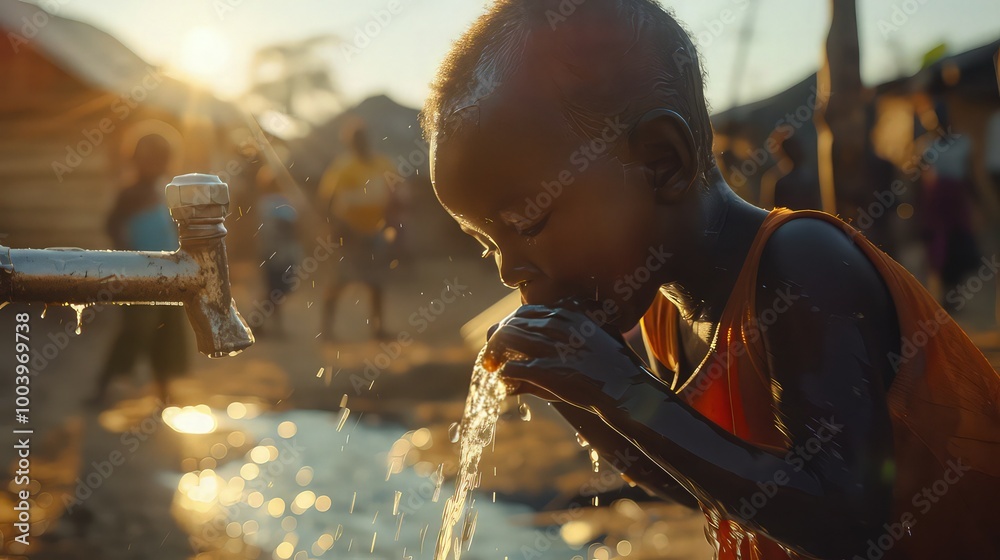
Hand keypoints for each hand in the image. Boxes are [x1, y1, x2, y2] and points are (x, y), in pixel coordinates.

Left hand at [483, 298, 650, 411]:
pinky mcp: (545, 371)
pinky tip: (504, 385)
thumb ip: (582, 321)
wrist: (627, 389)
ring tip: (491, 369)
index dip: (509, 325)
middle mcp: (556, 325)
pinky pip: (510, 370)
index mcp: (567, 314)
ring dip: (493, 356)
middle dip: (496, 340)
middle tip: (490, 357)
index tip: (503, 337)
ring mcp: (550, 347)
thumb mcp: (602, 333)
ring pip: (504, 341)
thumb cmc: (616, 364)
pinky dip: (503, 378)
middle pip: (510, 324)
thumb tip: (571, 313)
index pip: (524, 313)